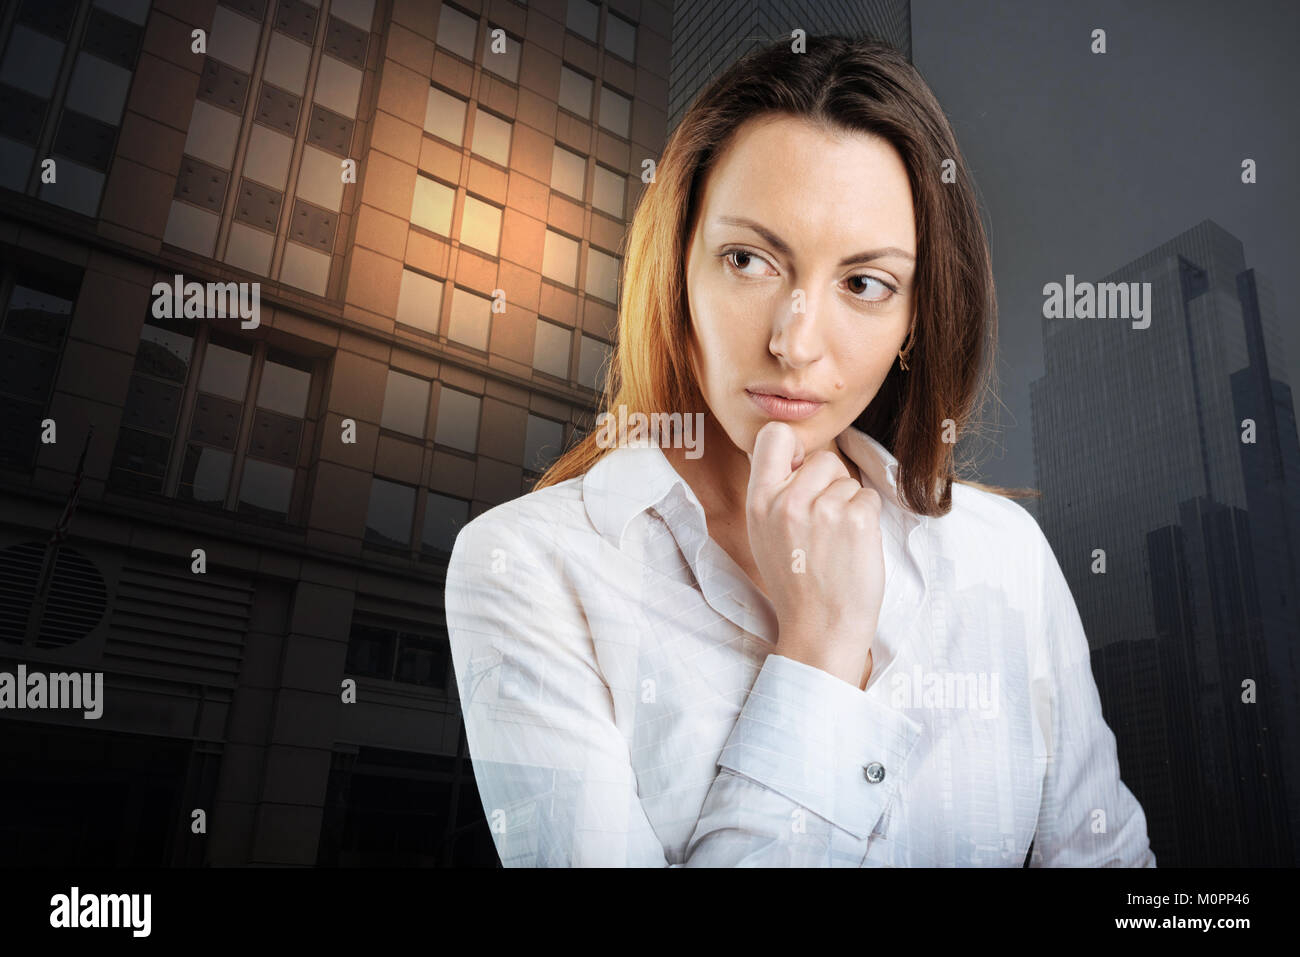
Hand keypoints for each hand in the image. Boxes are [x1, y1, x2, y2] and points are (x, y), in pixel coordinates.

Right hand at [745, 421, 886, 688]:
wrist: (819, 630)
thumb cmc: (795, 584)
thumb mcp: (763, 534)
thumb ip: (774, 495)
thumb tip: (794, 456)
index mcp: (758, 501)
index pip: (774, 435)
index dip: (795, 448)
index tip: (801, 469)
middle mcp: (787, 500)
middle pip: (824, 459)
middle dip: (832, 485)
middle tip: (824, 525)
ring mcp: (823, 509)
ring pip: (849, 481)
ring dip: (850, 506)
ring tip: (836, 543)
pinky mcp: (857, 520)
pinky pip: (869, 498)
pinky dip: (868, 520)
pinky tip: (853, 548)